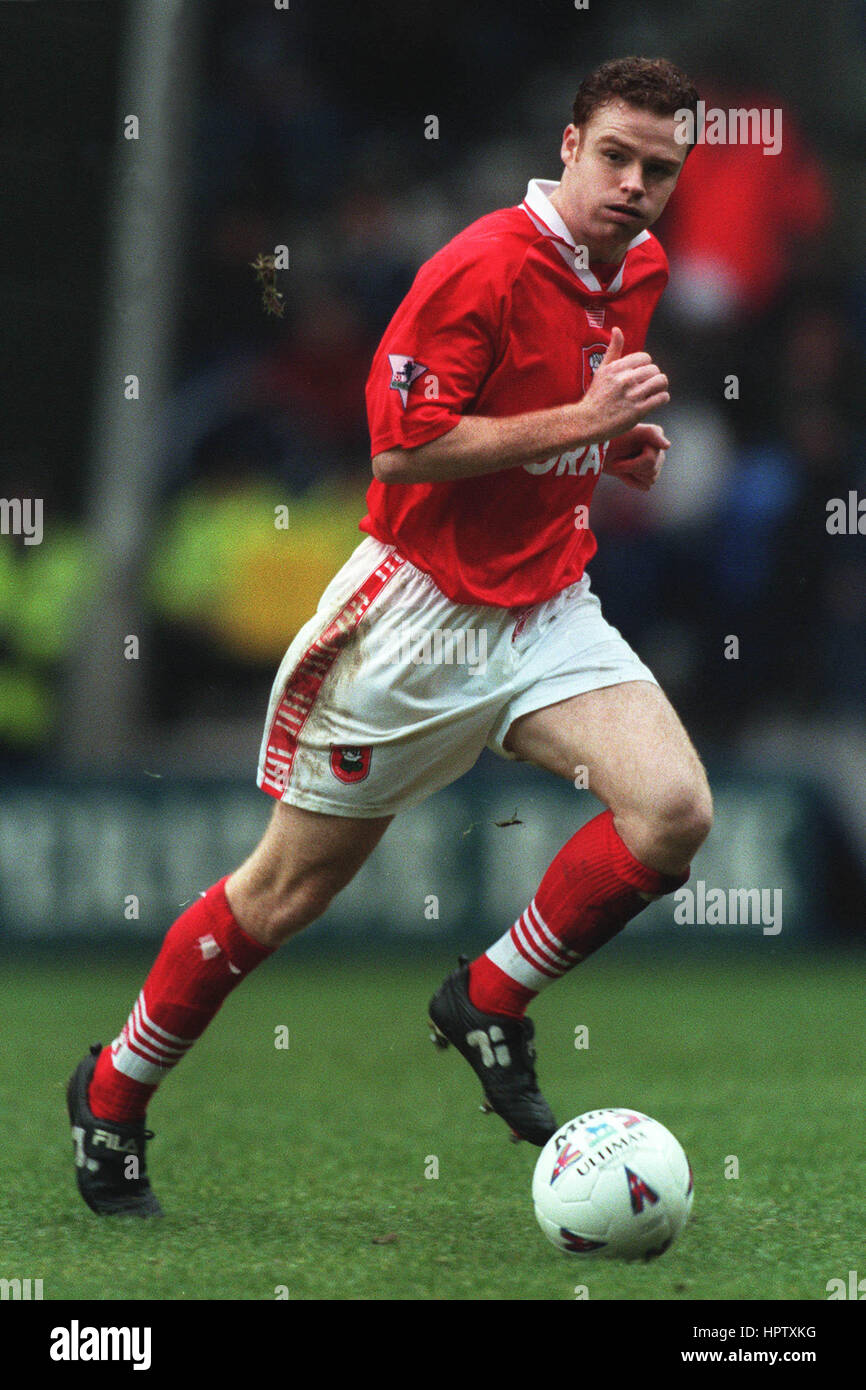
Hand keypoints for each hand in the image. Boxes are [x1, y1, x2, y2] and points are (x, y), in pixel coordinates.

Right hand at [578, 327, 669, 441]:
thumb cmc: (596, 396)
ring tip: (654, 391)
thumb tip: (617, 329)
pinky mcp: (638, 411)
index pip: (645, 358)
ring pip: (660, 382)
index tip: (641, 374)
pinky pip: (661, 397)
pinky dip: (662, 398)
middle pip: (654, 370)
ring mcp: (632, 396)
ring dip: (660, 386)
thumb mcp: (602, 370)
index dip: (646, 366)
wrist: (588, 422)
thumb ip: (613, 350)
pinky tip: (655, 400)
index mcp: (616, 368)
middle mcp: (624, 380)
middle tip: (647, 385)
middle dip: (653, 377)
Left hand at [603, 422, 669, 491]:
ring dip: (633, 474)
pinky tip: (625, 473)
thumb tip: (667, 446)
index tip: (624, 459)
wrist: (598, 450)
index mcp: (654, 436)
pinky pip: (646, 486)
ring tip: (623, 464)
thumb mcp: (629, 431)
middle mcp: (658, 450)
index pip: (649, 459)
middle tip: (618, 460)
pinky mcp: (647, 476)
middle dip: (631, 468)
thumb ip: (651, 434)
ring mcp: (655, 464)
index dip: (632, 463)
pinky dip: (632, 481)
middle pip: (651, 470)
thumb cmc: (611, 437)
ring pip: (651, 479)